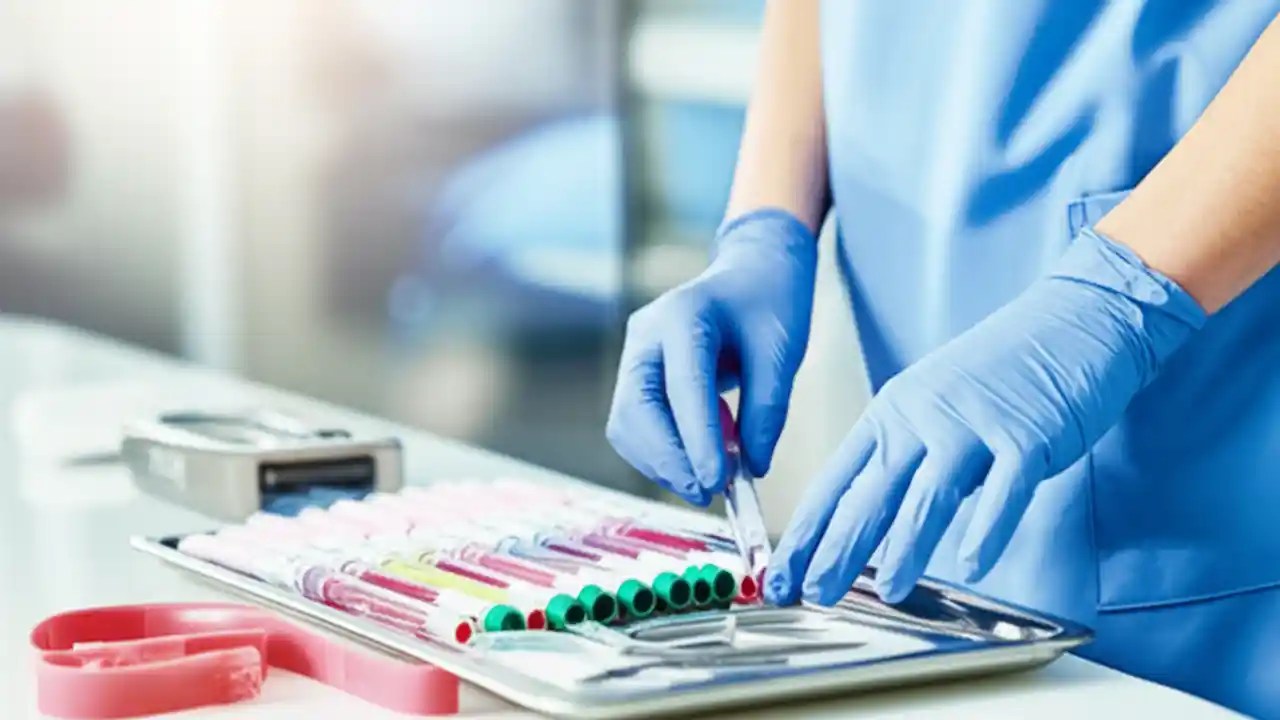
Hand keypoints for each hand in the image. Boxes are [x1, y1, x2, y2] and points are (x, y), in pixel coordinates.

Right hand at [607, 209, 816, 504]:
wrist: (751, 271)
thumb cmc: (771, 303)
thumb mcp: (783, 351)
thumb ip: (767, 410)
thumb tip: (751, 469)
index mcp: (684, 314)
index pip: (683, 386)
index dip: (697, 440)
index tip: (718, 483)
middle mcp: (646, 334)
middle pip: (637, 410)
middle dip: (669, 460)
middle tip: (710, 492)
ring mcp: (634, 355)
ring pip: (627, 425)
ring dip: (663, 463)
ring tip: (711, 480)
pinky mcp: (636, 377)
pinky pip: (635, 427)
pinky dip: (661, 455)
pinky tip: (698, 461)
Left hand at [765, 229, 1206, 605]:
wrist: (1075, 317)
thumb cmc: (1001, 371)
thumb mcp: (932, 407)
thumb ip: (907, 461)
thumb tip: (876, 527)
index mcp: (890, 414)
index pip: (836, 481)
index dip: (807, 531)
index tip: (783, 572)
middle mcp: (922, 418)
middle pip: (871, 493)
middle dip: (837, 548)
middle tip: (814, 592)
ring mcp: (974, 425)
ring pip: (929, 495)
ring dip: (906, 548)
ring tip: (887, 591)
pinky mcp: (1029, 435)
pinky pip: (1005, 490)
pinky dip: (989, 529)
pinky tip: (973, 564)